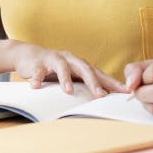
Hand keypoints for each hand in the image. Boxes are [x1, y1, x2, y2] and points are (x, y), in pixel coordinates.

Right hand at [8, 40, 127, 96]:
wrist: (26, 54)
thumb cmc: (52, 68)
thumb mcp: (70, 75)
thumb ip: (84, 83)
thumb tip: (105, 97)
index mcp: (79, 64)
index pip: (99, 73)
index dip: (112, 82)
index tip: (126, 92)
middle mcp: (69, 59)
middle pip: (84, 68)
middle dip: (93, 82)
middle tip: (100, 96)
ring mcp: (53, 59)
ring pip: (62, 67)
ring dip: (65, 79)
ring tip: (68, 91)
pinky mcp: (37, 63)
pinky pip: (38, 71)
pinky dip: (37, 79)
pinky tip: (36, 86)